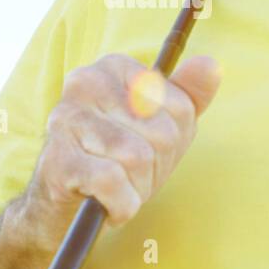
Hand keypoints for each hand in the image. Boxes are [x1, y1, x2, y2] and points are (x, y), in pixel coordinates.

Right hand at [17, 53, 222, 245]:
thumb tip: (211, 64)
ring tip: (118, 187)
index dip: (175, 139)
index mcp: (115, 68)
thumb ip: (189, 95)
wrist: (66, 203)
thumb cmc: (120, 157)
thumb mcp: (162, 124)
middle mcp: (85, 83)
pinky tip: (107, 201)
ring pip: (138, 158)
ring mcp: (66, 120)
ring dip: (138, 186)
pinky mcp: (57, 160)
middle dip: (157, 166)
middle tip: (132, 173)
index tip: (148, 145)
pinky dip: (121, 203)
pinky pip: (113, 182)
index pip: (181, 108)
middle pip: (163, 133)